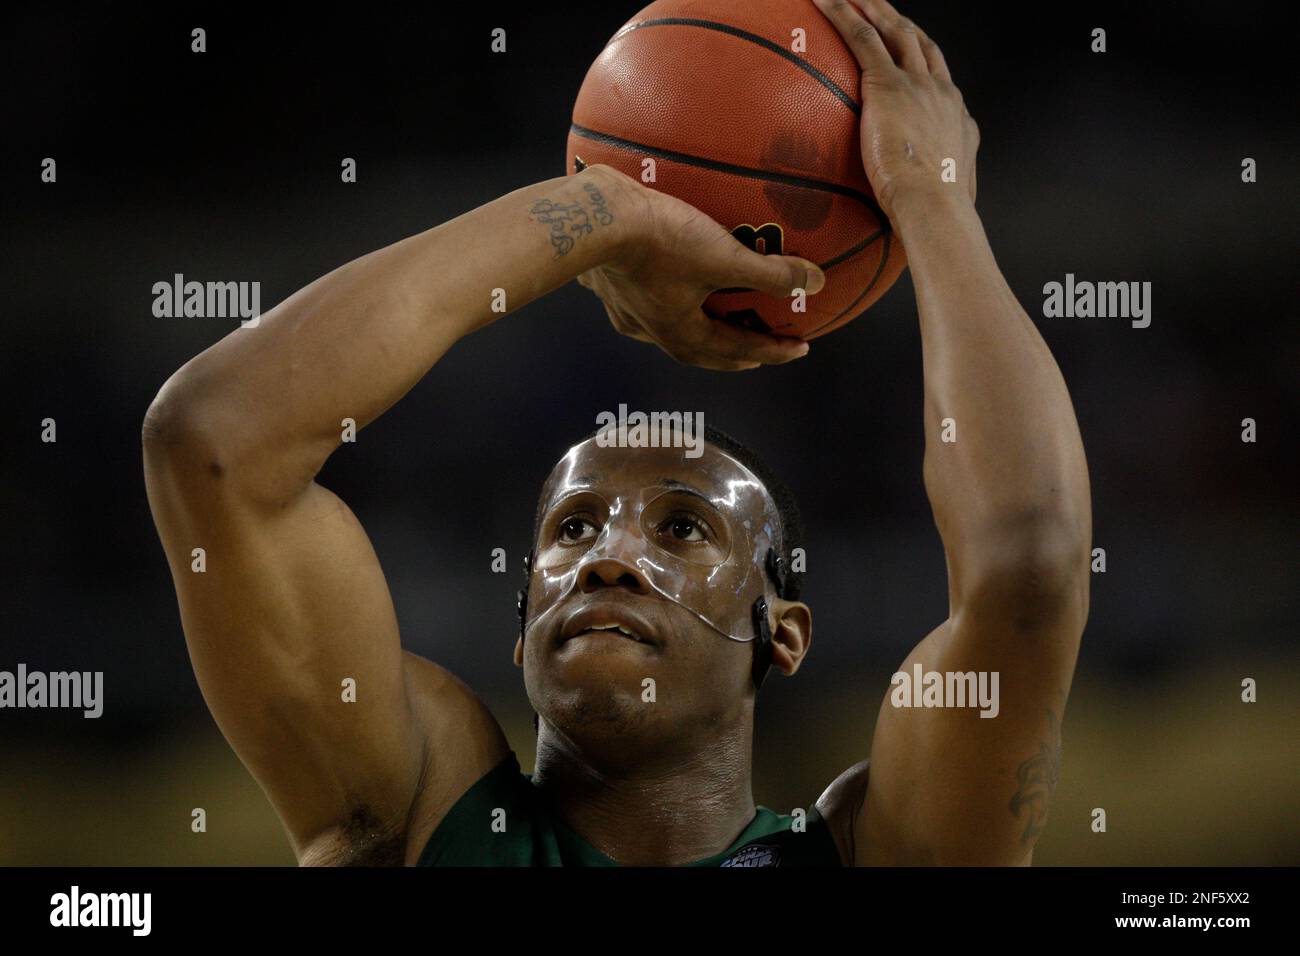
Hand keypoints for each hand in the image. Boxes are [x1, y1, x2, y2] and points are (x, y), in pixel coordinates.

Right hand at [576, 165, 823, 370]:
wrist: (592, 218)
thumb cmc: (660, 240)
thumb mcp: (723, 256)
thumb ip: (772, 273)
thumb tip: (816, 283)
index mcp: (682, 334)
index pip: (738, 351)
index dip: (774, 350)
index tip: (800, 348)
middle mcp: (652, 332)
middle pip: (702, 352)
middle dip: (734, 352)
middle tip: (759, 349)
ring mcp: (626, 312)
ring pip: (668, 331)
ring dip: (696, 331)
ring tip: (712, 320)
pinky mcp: (607, 286)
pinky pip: (642, 303)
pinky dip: (663, 303)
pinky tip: (660, 286)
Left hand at [813, 0, 977, 221]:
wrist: (935, 207)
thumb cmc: (935, 218)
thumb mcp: (939, 203)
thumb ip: (926, 198)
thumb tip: (913, 218)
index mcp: (955, 120)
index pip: (939, 80)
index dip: (924, 63)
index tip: (911, 56)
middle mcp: (942, 94)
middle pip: (920, 45)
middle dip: (900, 24)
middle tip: (881, 10)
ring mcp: (918, 85)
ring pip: (895, 32)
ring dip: (874, 9)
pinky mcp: (889, 85)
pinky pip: (863, 38)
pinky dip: (844, 14)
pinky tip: (824, 0)